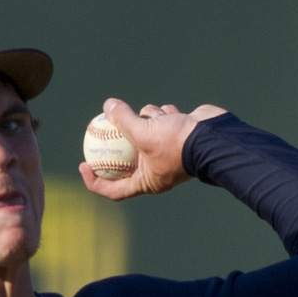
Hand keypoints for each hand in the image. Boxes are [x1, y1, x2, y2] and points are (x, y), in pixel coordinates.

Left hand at [79, 99, 227, 200]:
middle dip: (118, 139)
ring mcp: (167, 153)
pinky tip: (169, 112)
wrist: (214, 137)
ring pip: (144, 131)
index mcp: (148, 182)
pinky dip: (162, 114)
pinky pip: (160, 121)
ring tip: (154, 116)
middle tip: (100, 125)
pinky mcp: (176, 136)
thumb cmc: (179, 143)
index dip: (95, 181)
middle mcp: (157, 170)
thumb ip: (123, 120)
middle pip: (127, 157)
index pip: (115, 190)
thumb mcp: (144, 132)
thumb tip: (107, 106)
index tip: (83, 165)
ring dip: (146, 119)